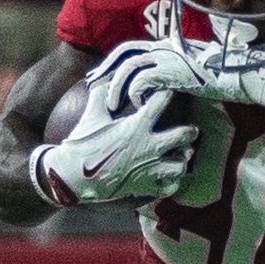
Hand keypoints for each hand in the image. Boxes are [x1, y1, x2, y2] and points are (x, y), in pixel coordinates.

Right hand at [30, 85, 198, 206]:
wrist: (73, 176)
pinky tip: (168, 178)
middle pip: (184, 136)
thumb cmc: (82, 143)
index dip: (168, 92)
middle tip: (191, 131)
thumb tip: (103, 77)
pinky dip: (172, 182)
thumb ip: (101, 95)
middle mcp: (148, 146)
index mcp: (137, 125)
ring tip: (180, 157)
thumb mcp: (91, 115)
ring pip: (181, 164)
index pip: (161, 101)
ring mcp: (149, 168)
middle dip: (190, 132)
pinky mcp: (145, 186)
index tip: (171, 90)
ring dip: (182, 160)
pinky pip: (170, 186)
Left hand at [92, 38, 264, 111]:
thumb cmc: (221, 76)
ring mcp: (168, 56)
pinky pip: (142, 82)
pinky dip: (135, 94)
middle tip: (93, 85)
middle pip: (124, 53)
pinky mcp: (172, 71)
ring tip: (111, 105)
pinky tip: (135, 106)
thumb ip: (174, 73)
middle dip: (106, 69)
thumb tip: (160, 86)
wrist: (239, 76)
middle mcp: (165, 46)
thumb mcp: (192, 72)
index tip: (102, 75)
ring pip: (129, 67)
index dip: (114, 61)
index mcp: (167, 44)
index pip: (132, 48)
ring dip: (116, 86)